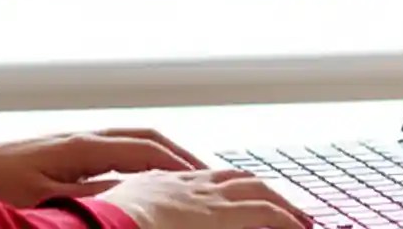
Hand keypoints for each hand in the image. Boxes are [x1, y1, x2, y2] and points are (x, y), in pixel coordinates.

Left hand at [0, 128, 205, 206]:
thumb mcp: (47, 198)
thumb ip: (95, 194)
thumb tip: (139, 192)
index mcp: (83, 145)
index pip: (148, 150)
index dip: (181, 166)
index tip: (207, 181)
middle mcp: (83, 137)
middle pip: (147, 137)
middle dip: (181, 155)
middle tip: (210, 176)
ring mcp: (74, 141)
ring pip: (132, 139)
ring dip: (163, 155)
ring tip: (187, 176)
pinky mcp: (64, 151)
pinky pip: (116, 148)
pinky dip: (141, 159)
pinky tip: (144, 178)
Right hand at [101, 169, 312, 228]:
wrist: (107, 225)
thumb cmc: (103, 226)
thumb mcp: (117, 217)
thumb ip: (137, 218)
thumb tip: (135, 222)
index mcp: (159, 185)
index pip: (199, 180)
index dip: (220, 187)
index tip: (234, 196)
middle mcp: (187, 184)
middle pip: (234, 178)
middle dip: (258, 189)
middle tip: (278, 204)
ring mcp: (207, 196)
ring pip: (257, 190)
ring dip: (280, 203)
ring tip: (298, 218)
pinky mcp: (224, 214)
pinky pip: (266, 212)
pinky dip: (286, 218)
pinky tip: (299, 228)